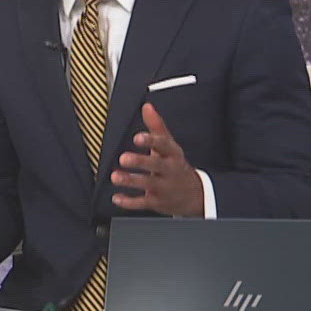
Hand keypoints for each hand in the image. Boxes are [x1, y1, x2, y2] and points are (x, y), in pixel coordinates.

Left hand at [112, 102, 203, 216]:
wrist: (195, 196)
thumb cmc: (175, 166)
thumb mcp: (169, 146)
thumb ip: (156, 127)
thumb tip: (147, 107)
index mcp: (172, 154)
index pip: (164, 145)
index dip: (151, 141)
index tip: (138, 137)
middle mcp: (169, 171)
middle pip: (155, 165)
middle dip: (140, 162)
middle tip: (124, 158)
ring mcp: (163, 188)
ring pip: (147, 184)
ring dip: (130, 181)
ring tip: (115, 177)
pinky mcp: (156, 202)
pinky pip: (142, 203)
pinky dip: (128, 202)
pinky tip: (117, 197)